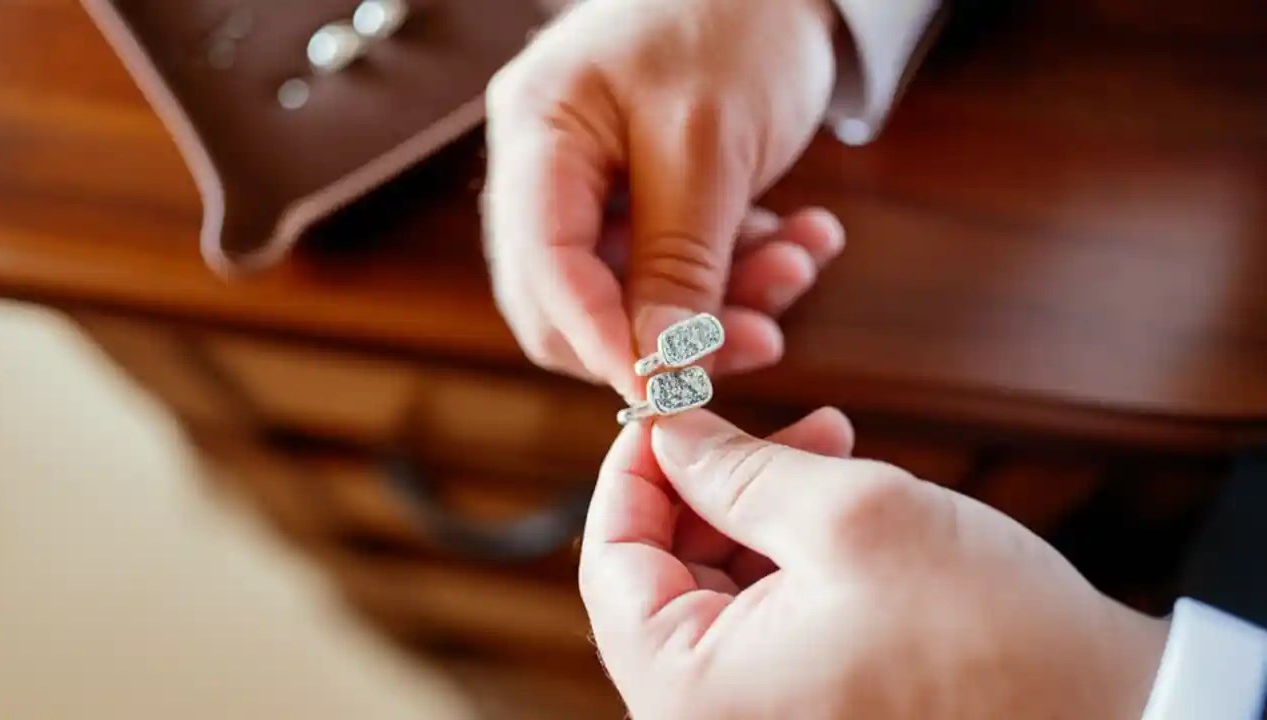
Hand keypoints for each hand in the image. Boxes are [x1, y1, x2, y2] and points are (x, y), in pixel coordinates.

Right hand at [484, 0, 843, 396]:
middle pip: (577, 300)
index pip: (543, 272)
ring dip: (724, 300)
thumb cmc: (733, 22)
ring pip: (638, 292)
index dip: (602, 342)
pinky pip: (677, 264)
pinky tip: (801, 240)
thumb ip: (678, 263)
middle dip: (669, 331)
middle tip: (762, 338)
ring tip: (799, 267)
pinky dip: (740, 268)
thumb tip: (658, 368)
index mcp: (537, 136)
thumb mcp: (708, 147)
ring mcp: (594, 183)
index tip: (673, 390)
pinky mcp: (643, 195)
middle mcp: (550, 167)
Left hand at [580, 410, 1169, 718]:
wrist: (1111, 718)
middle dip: (707, 484)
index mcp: (689, 690)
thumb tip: (666, 428)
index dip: (634, 467)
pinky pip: (760, 621)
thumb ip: (735, 468)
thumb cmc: (987, 635)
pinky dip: (786, 555)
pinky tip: (838, 499)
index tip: (670, 404)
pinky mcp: (804, 711)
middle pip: (658, 575)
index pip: (608, 560)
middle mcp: (706, 719)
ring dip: (754, 510)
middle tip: (769, 416)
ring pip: (712, 590)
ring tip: (826, 444)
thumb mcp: (849, 517)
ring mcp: (756, 719)